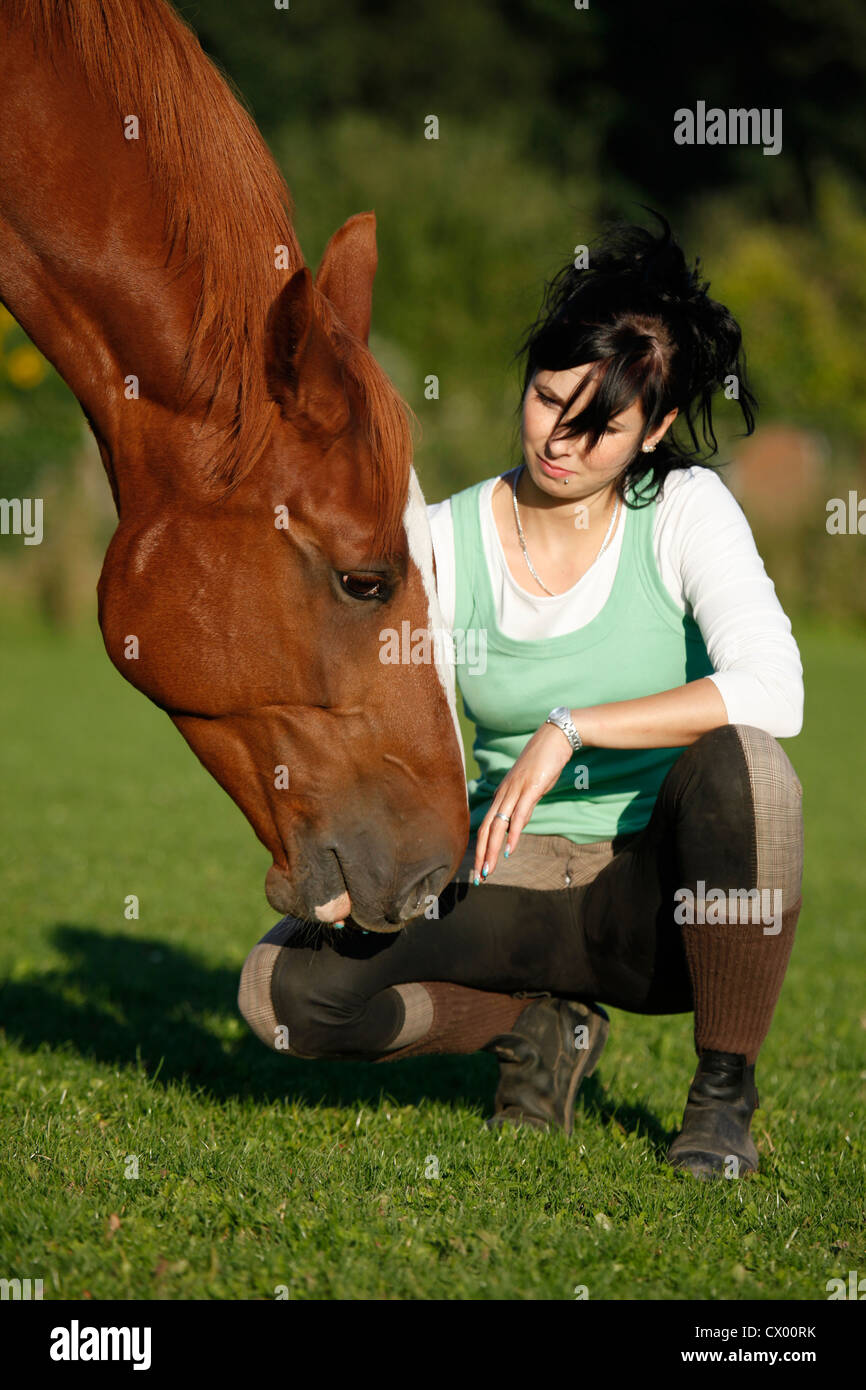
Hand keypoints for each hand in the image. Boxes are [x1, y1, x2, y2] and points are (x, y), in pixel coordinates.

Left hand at [473, 721, 573, 881]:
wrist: (555, 737)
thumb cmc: (544, 762)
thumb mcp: (531, 788)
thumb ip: (523, 806)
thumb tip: (518, 824)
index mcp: (502, 794)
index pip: (485, 825)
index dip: (481, 848)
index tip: (480, 867)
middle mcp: (504, 793)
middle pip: (486, 829)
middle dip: (481, 855)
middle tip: (479, 877)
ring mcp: (516, 791)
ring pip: (498, 825)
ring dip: (492, 850)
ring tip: (488, 870)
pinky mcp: (531, 789)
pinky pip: (518, 815)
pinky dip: (512, 834)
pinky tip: (509, 850)